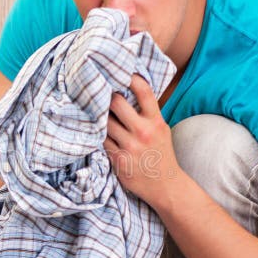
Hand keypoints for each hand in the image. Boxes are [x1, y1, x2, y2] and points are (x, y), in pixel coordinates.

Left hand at [103, 74, 180, 207]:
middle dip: (106, 96)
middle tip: (98, 90)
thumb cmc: (161, 153)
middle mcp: (143, 132)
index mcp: (156, 121)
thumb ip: (148, 113)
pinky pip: (102, 141)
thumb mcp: (161, 129)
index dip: (130, 77)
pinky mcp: (118, 160)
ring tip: (92, 108)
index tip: (120, 71)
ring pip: (105, 122)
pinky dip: (97, 135)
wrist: (165, 185)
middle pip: (116, 103)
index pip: (143, 91)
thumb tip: (129, 91)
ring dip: (99, 116)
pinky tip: (94, 130)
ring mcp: (130, 146)